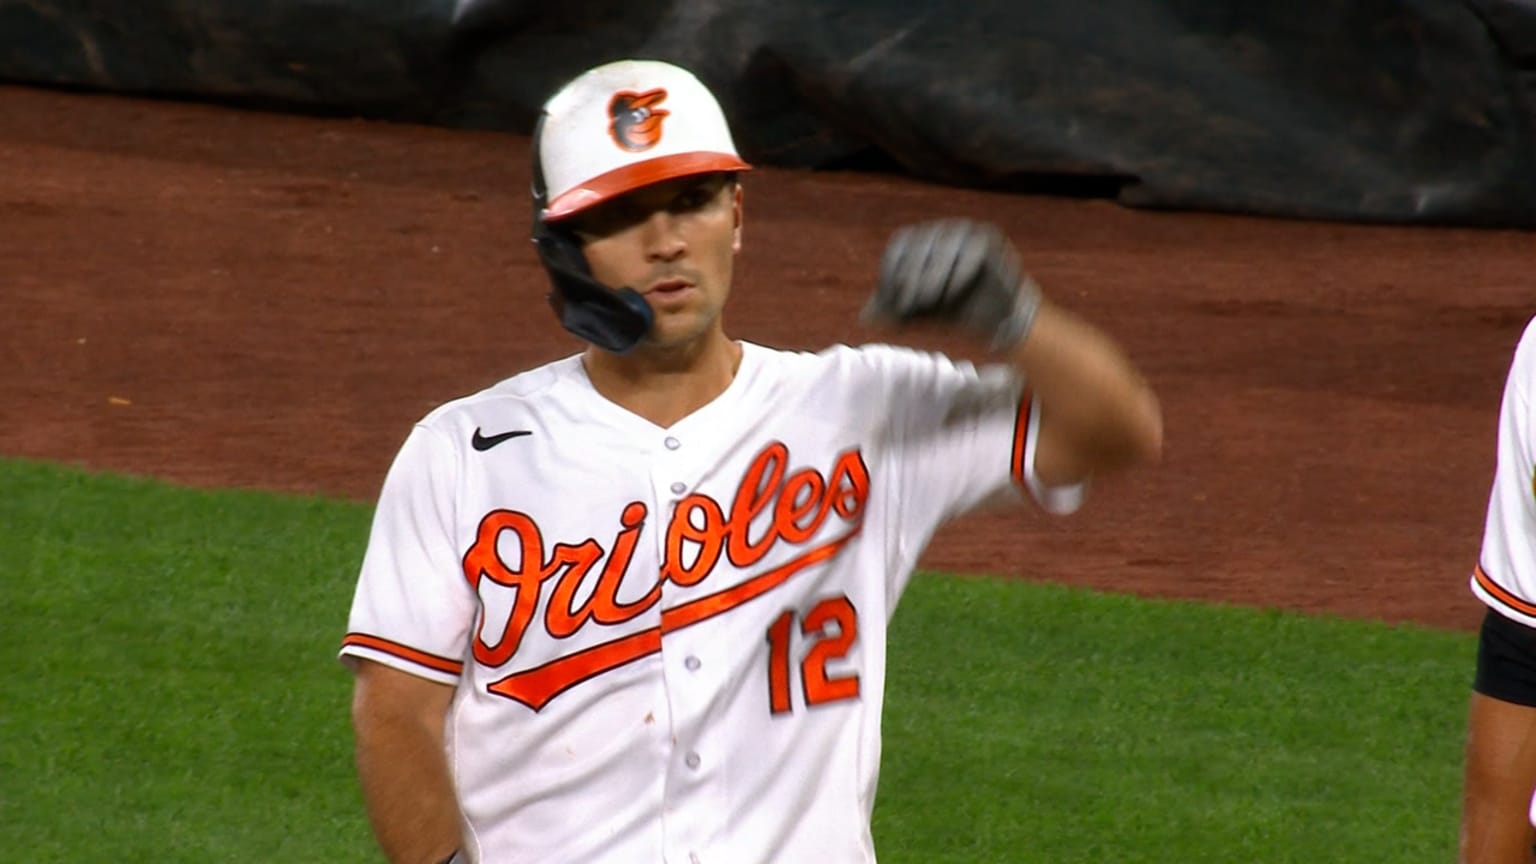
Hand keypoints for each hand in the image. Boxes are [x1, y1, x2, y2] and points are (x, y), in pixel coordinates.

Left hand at [863, 219, 1041, 350]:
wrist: (995, 318)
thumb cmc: (953, 309)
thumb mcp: (918, 312)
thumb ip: (892, 311)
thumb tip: (863, 317)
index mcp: (920, 240)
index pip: (898, 248)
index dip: (890, 273)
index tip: (892, 301)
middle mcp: (941, 230)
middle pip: (918, 246)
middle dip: (909, 278)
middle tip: (906, 305)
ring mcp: (966, 230)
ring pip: (943, 248)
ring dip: (931, 276)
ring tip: (926, 301)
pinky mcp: (988, 238)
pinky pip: (971, 250)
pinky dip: (959, 272)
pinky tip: (952, 292)